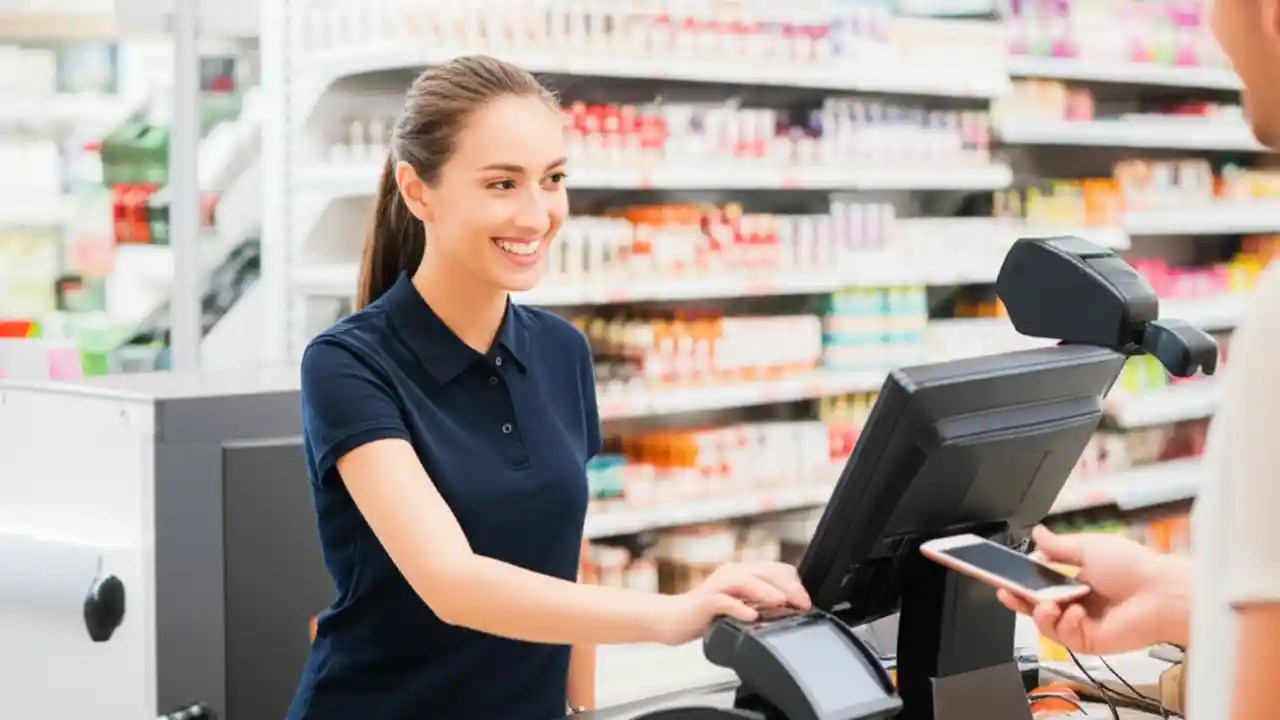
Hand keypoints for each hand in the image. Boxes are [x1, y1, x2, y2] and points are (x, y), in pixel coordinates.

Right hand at [654, 561, 811, 645]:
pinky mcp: (705, 601)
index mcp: (742, 573)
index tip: (805, 602)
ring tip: (781, 602)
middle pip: (764, 572)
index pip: (774, 569)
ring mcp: (717, 586)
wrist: (672, 619)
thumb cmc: (705, 614)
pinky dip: (738, 607)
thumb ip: (759, 601)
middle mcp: (731, 574)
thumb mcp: (739, 604)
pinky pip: (723, 601)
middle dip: (787, 587)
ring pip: (745, 581)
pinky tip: (750, 615)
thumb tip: (788, 607)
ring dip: (765, 590)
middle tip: (802, 603)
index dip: (793, 584)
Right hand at [997, 526, 1190, 654]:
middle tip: (1008, 593)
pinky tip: (1077, 612)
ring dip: (1042, 614)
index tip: (1002, 578)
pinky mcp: (1089, 641)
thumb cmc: (1135, 568)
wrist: (1162, 594)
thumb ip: (1058, 545)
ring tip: (1050, 605)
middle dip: (1018, 600)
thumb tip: (1038, 533)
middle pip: (1035, 606)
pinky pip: (1063, 637)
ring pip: (1045, 625)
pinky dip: (1065, 624)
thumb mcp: (1089, 547)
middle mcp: (1076, 602)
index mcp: (1074, 579)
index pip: (1037, 584)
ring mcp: (1082, 623)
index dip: (1018, 582)